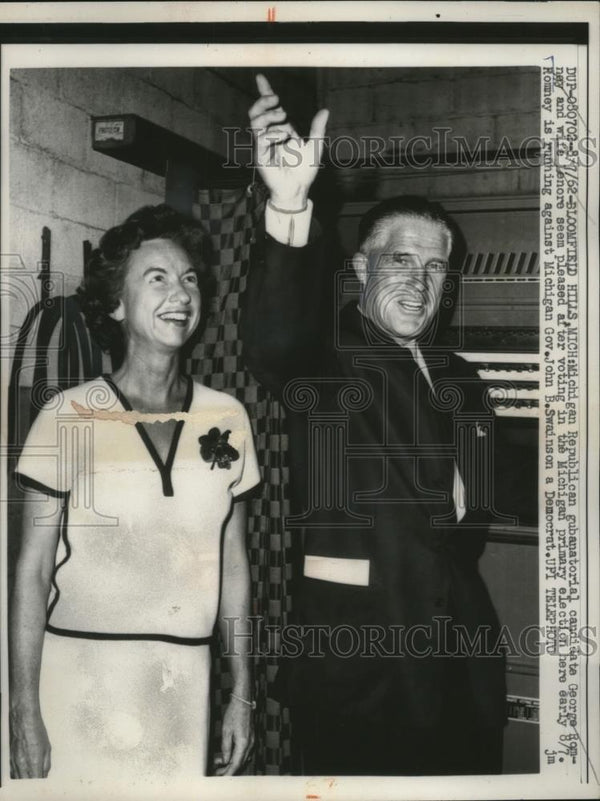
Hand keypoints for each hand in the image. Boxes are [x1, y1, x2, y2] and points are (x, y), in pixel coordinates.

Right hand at [10, 706, 50, 778]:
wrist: (23, 719)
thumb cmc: (36, 730)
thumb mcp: (47, 747)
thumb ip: (46, 764)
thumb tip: (45, 775)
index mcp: (34, 762)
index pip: (36, 781)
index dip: (40, 783)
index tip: (43, 783)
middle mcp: (22, 765)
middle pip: (26, 783)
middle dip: (32, 783)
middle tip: (38, 780)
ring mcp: (13, 763)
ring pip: (18, 780)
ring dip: (25, 780)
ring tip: (31, 774)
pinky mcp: (9, 760)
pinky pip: (12, 774)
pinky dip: (18, 775)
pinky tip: (23, 771)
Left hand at [213, 697, 253, 775]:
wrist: (243, 701)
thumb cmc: (234, 713)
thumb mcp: (226, 731)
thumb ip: (226, 748)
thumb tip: (225, 760)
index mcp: (243, 743)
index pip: (236, 764)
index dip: (228, 773)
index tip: (220, 777)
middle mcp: (250, 744)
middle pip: (240, 763)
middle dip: (228, 769)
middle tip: (216, 770)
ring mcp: (251, 741)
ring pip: (242, 758)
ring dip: (232, 763)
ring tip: (219, 762)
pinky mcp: (250, 738)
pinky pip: (244, 752)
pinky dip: (236, 756)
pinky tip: (228, 754)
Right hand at [248, 73, 328, 209]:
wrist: (297, 189)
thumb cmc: (305, 171)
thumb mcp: (315, 146)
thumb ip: (318, 128)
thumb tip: (325, 110)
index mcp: (281, 130)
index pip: (269, 108)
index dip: (264, 92)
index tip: (260, 77)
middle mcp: (270, 135)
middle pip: (257, 111)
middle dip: (264, 100)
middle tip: (278, 101)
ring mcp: (264, 145)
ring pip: (255, 121)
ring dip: (268, 115)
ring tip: (283, 119)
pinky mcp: (261, 155)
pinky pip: (261, 137)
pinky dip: (272, 133)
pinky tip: (283, 138)